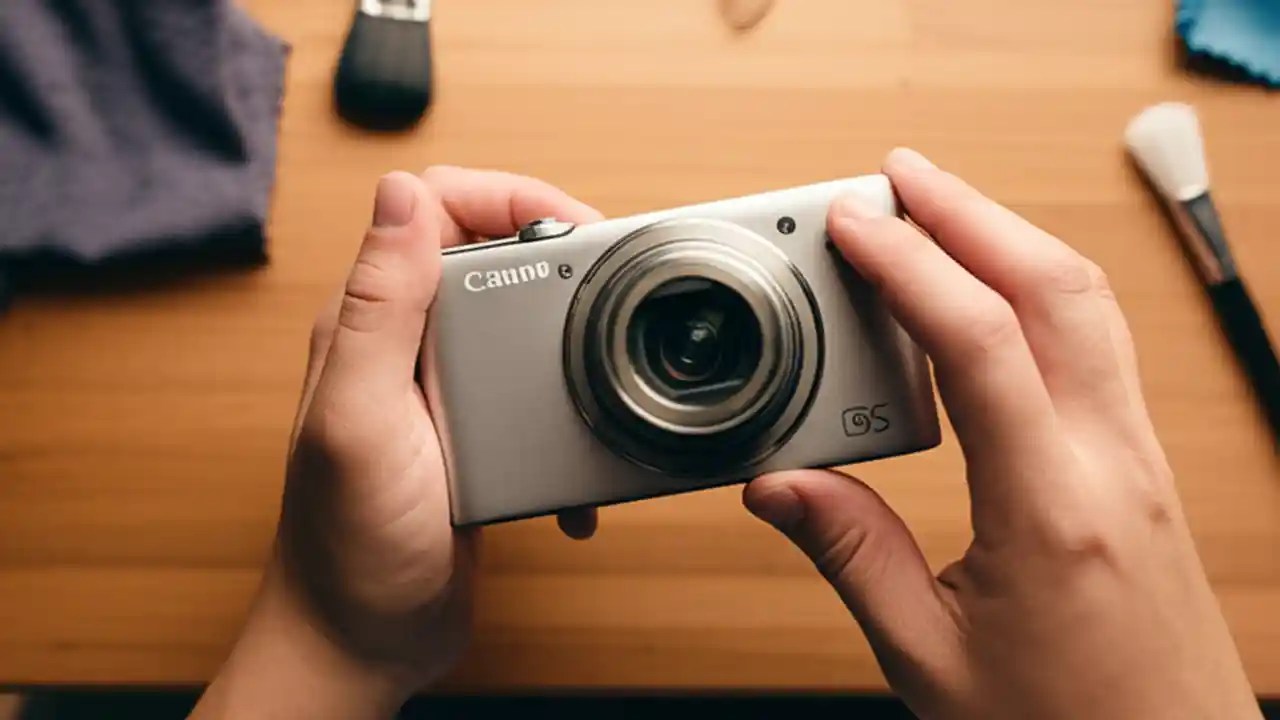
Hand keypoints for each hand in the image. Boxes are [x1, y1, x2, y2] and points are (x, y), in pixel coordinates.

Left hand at [190, 168, 601, 719]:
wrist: (365, 640)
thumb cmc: (349, 549)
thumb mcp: (362, 420)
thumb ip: (378, 308)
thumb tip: (399, 192)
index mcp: (369, 322)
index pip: (436, 205)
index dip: (513, 196)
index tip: (578, 227)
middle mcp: (402, 341)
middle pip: (490, 246)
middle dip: (560, 252)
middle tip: (613, 286)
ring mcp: (441, 384)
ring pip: (519, 311)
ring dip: (570, 328)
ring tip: (603, 359)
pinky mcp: (473, 428)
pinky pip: (531, 380)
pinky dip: (565, 400)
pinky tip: (571, 444)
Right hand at [743, 149, 1261, 718]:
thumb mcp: (928, 656)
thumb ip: (850, 556)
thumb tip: (778, 483)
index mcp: (1053, 511)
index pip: (983, 344)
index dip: (912, 266)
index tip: (855, 223)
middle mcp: (1113, 466)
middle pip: (1056, 288)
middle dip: (971, 211)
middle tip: (898, 176)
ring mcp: (1140, 461)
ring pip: (1088, 306)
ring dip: (1010, 240)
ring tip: (938, 212)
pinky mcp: (1143, 470)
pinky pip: (1096, 346)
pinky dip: (1038, 291)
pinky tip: (991, 295)